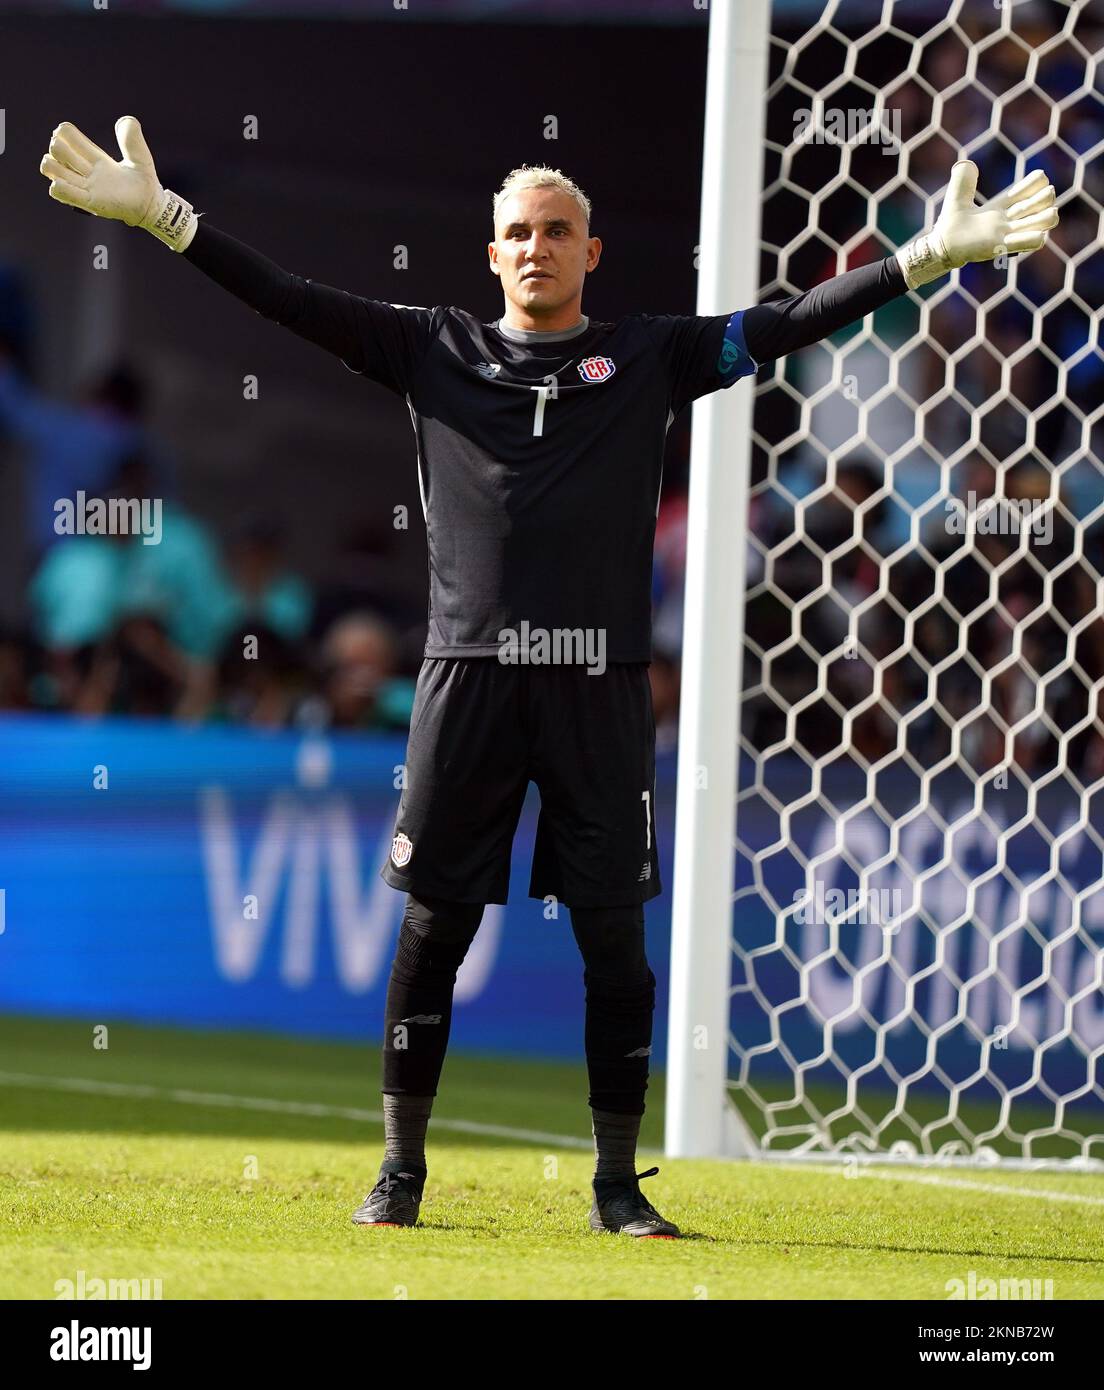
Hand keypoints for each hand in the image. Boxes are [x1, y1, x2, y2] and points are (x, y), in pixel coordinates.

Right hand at [40, 116, 198, 250]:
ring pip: (52, 170)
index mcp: (95, 157)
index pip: (67, 137)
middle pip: (57, 151)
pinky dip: (58, 186)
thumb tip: (125, 121)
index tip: (67, 134)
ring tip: (65, 169)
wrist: (151, 207)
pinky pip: (63, 193)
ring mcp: (86, 187)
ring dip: (52, 165)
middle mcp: (86, 171)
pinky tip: (61, 183)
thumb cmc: (144, 182)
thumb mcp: (140, 157)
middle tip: (75, 157)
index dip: (63, 132)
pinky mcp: (89, 202)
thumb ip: (132, 140)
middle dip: (57, 147)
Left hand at [896, 160, 1058, 289]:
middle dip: (1045, 198)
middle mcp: (1008, 220)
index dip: (1036, 183)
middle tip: (1041, 196)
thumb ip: (963, 180)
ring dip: (1048, 217)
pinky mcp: (1001, 246)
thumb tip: (966, 163)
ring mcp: (1007, 234)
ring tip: (1049, 213)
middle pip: (1040, 205)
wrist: (940, 245)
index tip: (1037, 178)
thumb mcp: (958, 196)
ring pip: (1041, 223)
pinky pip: (1028, 243)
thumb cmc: (949, 225)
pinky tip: (1039, 235)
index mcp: (1002, 207)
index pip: (1029, 191)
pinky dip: (1036, 238)